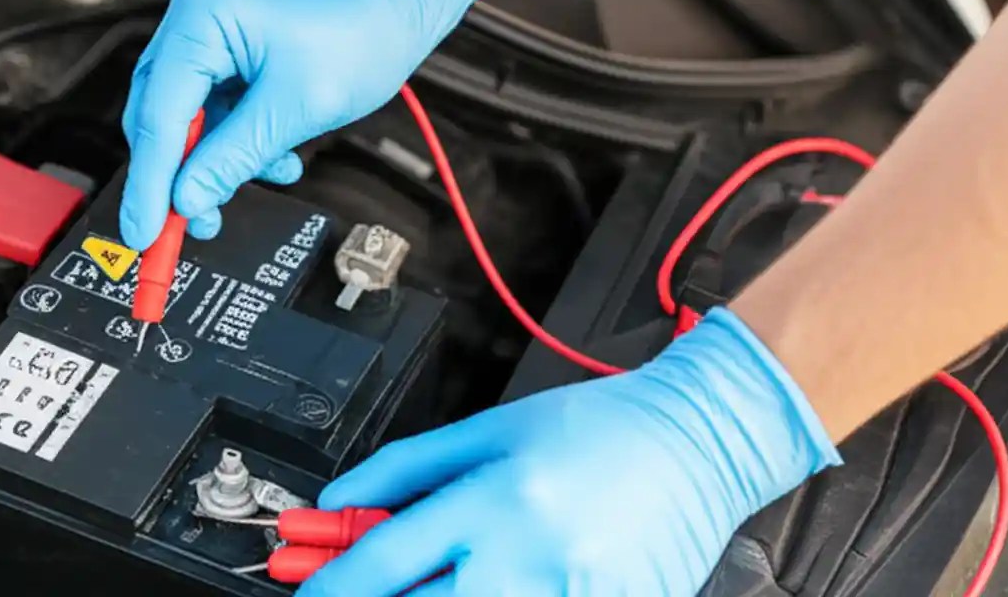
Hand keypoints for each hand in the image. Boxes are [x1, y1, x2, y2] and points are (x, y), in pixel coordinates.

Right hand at [119, 0, 493, 248]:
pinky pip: (217, 106)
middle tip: (192, 223)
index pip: (159, 114)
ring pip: (189, 116)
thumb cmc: (363, 27)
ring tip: (259, 178)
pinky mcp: (231, 46)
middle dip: (181, 173)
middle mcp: (196, 14)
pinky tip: (275, 156)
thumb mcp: (296, 107)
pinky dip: (238, 139)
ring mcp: (211, 28)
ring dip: (218, 159)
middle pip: (161, 114)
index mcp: (202, 14)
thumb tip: (188, 199)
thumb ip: (233, 157)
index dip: (150, 182)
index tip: (144, 232)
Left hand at [298, 308, 840, 595]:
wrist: (702, 440)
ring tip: (468, 564)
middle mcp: (529, 561)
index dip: (327, 586)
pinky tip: (511, 574)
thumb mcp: (492, 429)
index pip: (382, 565)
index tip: (305, 590)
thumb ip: (407, 467)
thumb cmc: (599, 426)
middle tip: (369, 586)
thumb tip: (339, 500)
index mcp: (494, 502)